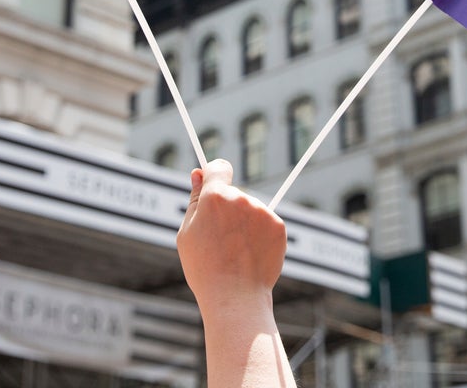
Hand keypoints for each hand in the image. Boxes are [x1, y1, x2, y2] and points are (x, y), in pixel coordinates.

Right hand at [176, 159, 287, 308]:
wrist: (235, 298)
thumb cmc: (204, 268)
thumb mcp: (187, 234)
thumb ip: (194, 200)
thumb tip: (198, 173)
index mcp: (215, 197)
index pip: (219, 168)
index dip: (214, 174)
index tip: (213, 181)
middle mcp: (241, 199)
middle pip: (234, 194)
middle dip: (227, 209)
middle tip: (219, 239)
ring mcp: (262, 212)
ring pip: (251, 210)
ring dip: (244, 223)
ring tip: (234, 252)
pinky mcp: (278, 226)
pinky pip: (266, 223)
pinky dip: (259, 235)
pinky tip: (250, 254)